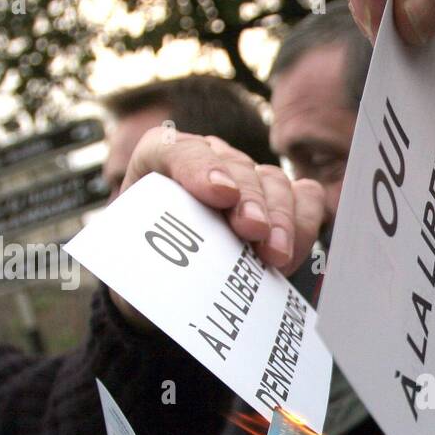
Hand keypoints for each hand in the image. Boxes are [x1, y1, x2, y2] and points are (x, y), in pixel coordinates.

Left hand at [112, 128, 325, 328]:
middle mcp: (209, 161)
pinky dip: (304, 223)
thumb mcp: (129, 261)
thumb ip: (138, 260)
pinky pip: (305, 197)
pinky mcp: (279, 199)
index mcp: (160, 160)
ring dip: (279, 218)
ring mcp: (248, 178)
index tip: (220, 195)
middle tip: (254, 231)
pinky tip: (291, 252)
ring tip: (276, 255)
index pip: (178, 150)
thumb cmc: (148, 263)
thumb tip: (154, 284)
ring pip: (274, 181)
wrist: (169, 278)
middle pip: (237, 167)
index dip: (200, 168)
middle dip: (250, 200)